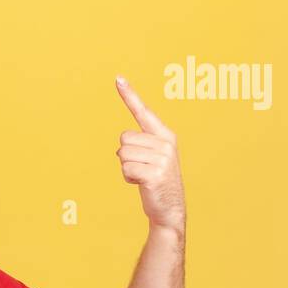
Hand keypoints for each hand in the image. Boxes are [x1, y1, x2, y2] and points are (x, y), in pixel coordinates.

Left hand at [113, 76, 184, 233]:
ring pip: (122, 155)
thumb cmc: (155, 182)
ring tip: (142, 177)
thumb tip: (120, 148)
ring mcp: (162, 158)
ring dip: (126, 169)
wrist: (169, 209)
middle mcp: (165, 143)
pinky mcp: (155, 174)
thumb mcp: (150, 159)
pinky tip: (141, 185)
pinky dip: (128, 179)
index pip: (143, 112)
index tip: (118, 78)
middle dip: (126, 156)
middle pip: (123, 138)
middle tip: (141, 169)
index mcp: (165, 136)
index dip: (130, 95)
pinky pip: (125, 169)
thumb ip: (138, 146)